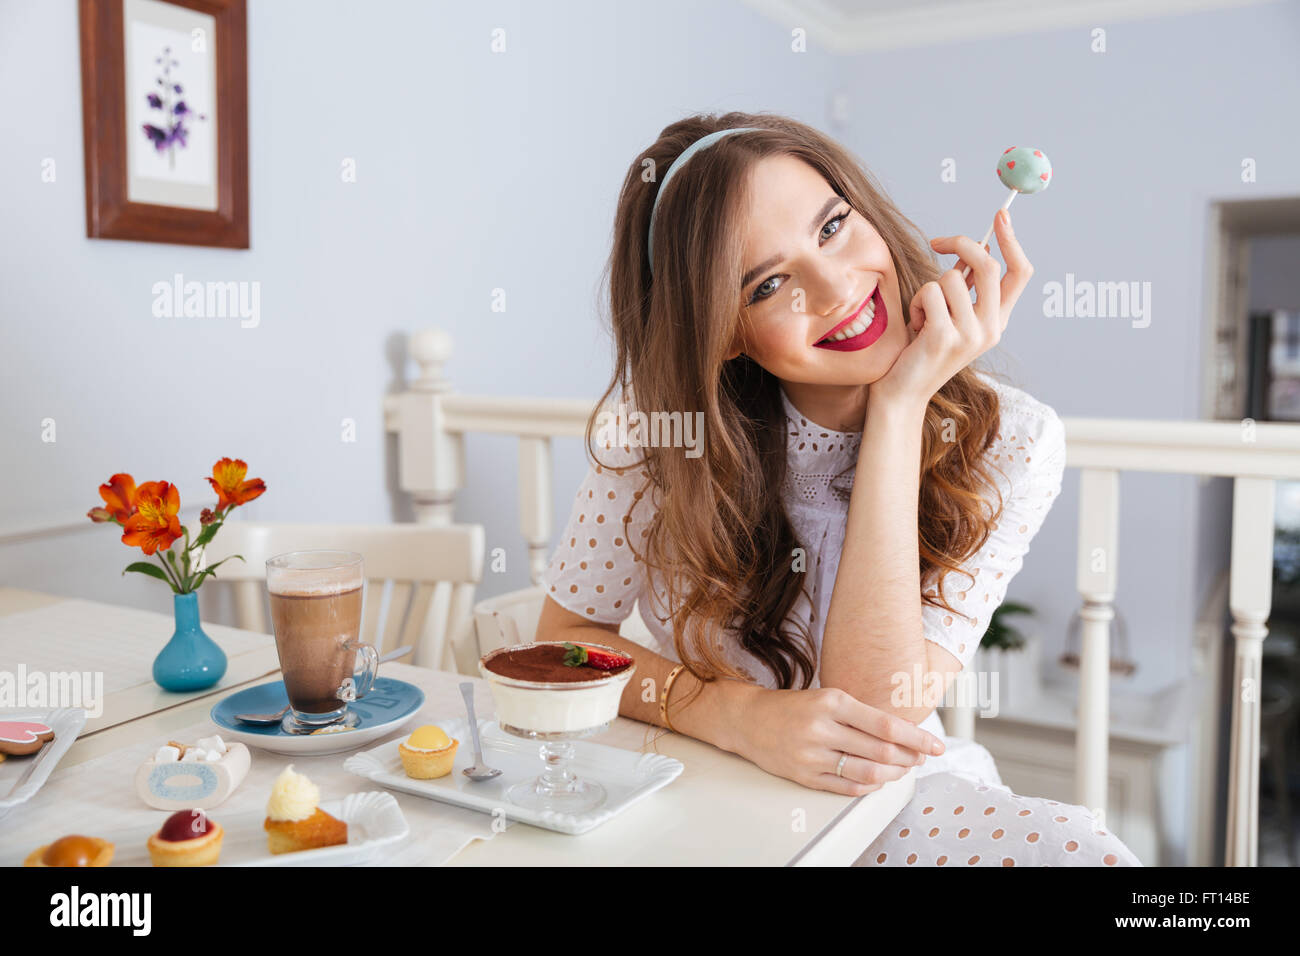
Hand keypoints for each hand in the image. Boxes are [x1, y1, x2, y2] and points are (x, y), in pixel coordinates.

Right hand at [729, 685, 944, 795]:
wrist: (748, 719)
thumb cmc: (792, 707)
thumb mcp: (827, 698)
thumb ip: (860, 714)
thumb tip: (901, 732)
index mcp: (831, 701)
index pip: (885, 724)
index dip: (915, 738)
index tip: (934, 745)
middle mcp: (822, 728)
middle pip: (880, 751)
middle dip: (909, 757)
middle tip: (922, 757)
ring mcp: (812, 755)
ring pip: (867, 772)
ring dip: (893, 774)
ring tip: (903, 769)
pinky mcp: (804, 775)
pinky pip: (847, 788)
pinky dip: (869, 787)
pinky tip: (879, 780)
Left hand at [870, 210, 1032, 409]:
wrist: (902, 392)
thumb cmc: (921, 349)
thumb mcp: (950, 314)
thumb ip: (965, 287)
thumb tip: (972, 250)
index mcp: (998, 321)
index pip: (1021, 273)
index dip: (1012, 241)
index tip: (999, 216)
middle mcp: (991, 329)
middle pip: (989, 266)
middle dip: (961, 245)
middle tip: (938, 242)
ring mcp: (970, 335)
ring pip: (950, 278)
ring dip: (928, 289)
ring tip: (922, 315)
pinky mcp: (944, 336)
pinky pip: (929, 292)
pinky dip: (916, 302)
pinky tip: (915, 326)